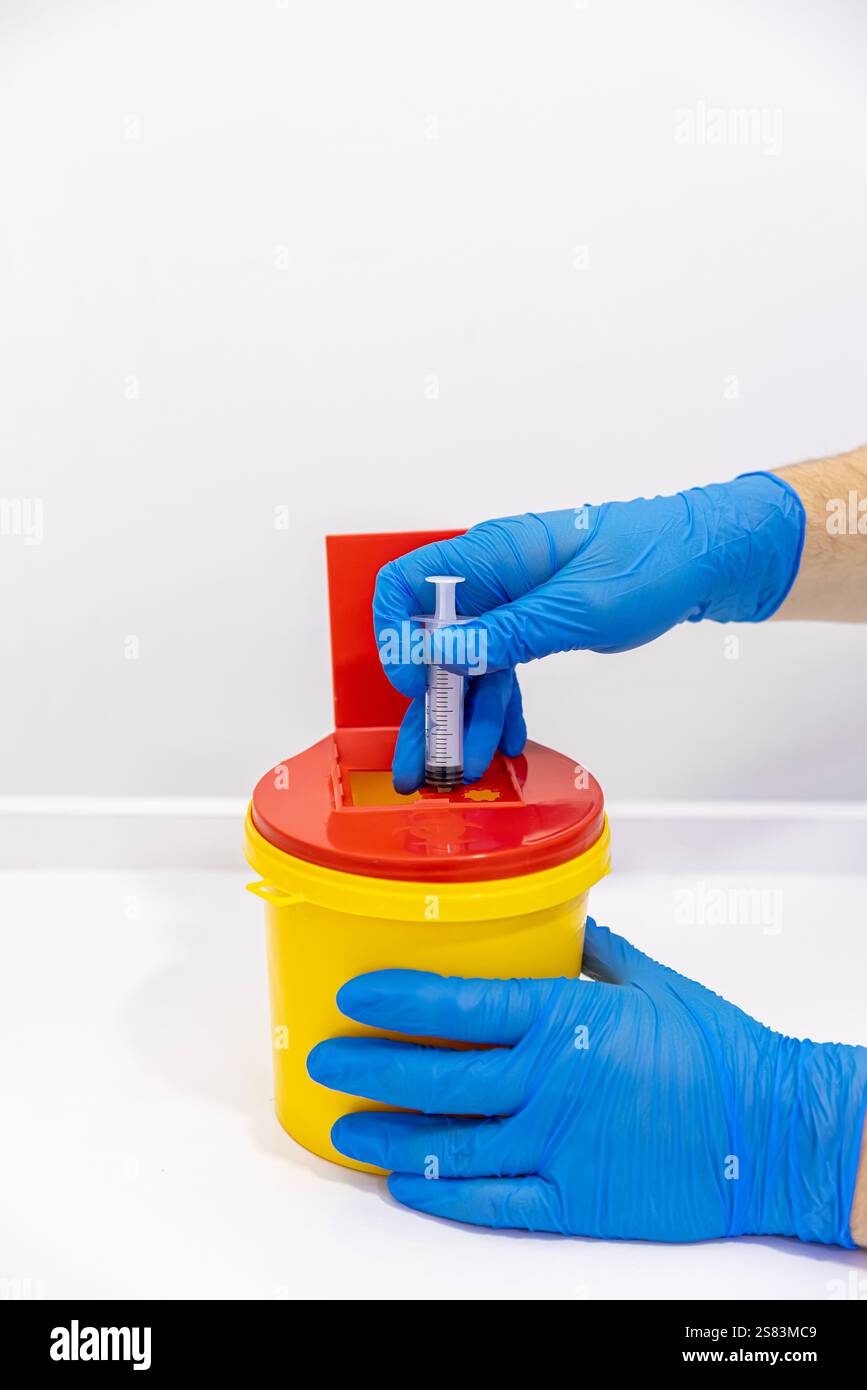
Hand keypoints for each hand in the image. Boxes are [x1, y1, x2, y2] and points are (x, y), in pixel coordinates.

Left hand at [307, 918, 865, 1244]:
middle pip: (436, 1075)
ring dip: (388, 1135)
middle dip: (369, 1066)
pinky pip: (491, 1202)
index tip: (353, 995)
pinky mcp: (574, 1198)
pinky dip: (440, 1195)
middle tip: (325, 1059)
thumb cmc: (719, 1049)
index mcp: (565, 1017)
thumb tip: (558, 927)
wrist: (774, 1130)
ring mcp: (556, 1144)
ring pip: (449, 1143)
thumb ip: (594, 952)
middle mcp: (548, 1080)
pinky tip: (403, 1185)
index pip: (458, 1003)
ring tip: (343, 1126)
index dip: (396, 999)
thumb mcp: (653, 980)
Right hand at [373, 474, 803, 790]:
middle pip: (432, 638)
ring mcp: (513, 601)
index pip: (408, 583)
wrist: (704, 558)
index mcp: (493, 553)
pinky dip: (499, 703)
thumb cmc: (652, 560)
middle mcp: (494, 576)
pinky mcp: (534, 623)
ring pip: (467, 662)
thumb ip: (508, 632)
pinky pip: (501, 667)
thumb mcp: (577, 606)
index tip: (416, 685)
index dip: (399, 636)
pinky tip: (500, 738)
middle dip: (424, 700)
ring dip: (463, 714)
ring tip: (460, 764)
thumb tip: (444, 652)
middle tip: (418, 756)